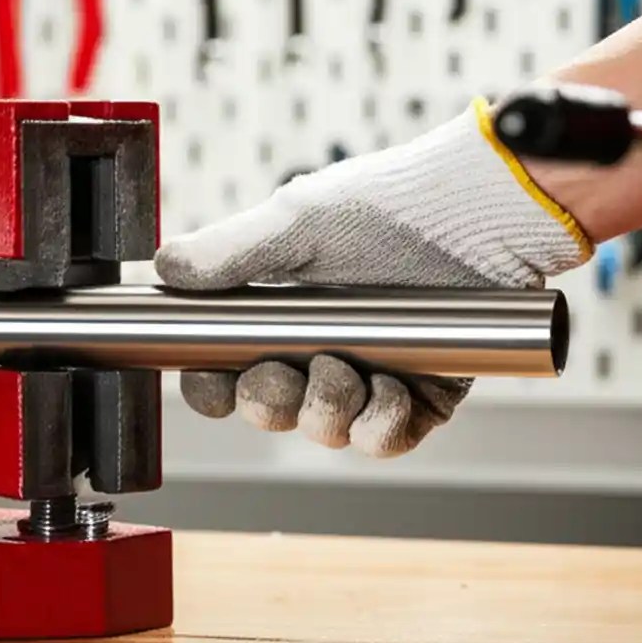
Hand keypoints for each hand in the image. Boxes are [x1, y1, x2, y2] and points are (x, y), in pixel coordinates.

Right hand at [155, 100, 590, 456]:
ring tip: (345, 368)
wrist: (477, 209)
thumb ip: (230, 252)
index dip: (211, 386)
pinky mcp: (424, 395)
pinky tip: (389, 387)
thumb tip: (164, 267)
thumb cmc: (388, 204)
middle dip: (266, 401)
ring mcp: (371, 376)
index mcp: (281, 316)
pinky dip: (380, 425)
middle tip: (282, 370)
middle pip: (269, 410)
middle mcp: (321, 351)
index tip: (209, 377)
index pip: (225, 372)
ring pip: (325, 430)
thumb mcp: (298, 221)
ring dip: (325, 410)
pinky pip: (386, 438)